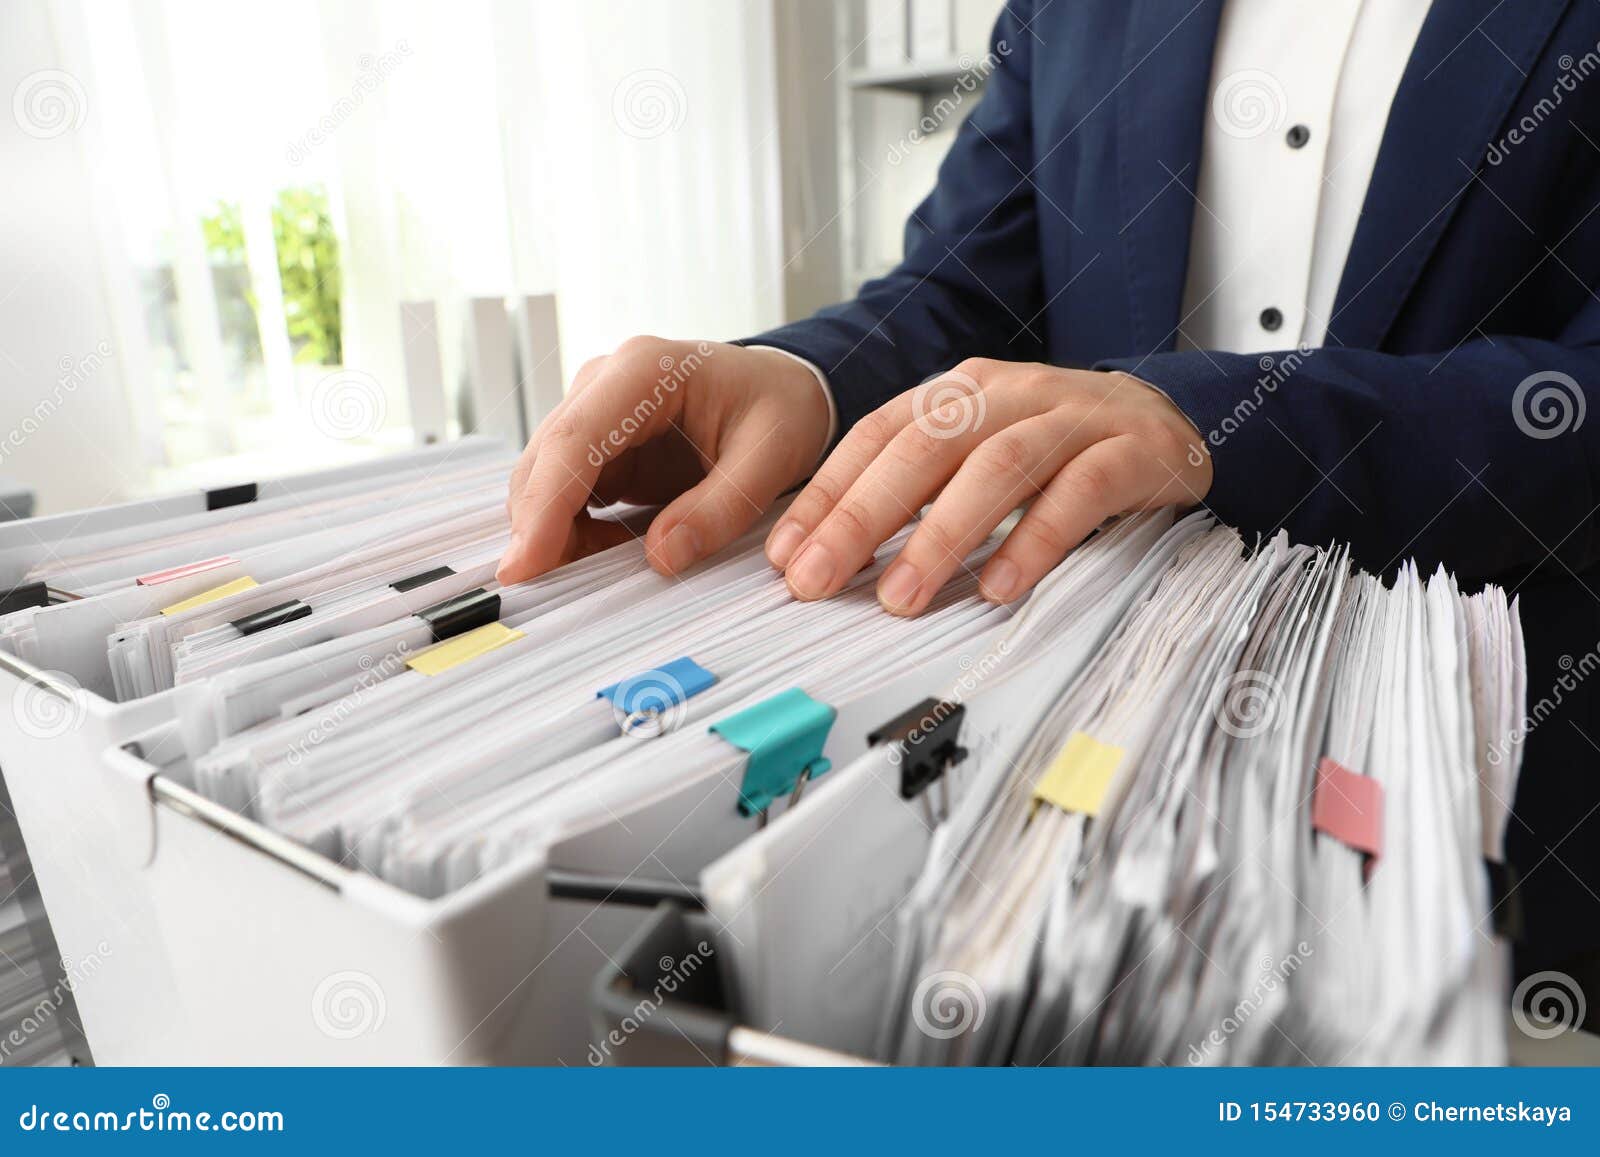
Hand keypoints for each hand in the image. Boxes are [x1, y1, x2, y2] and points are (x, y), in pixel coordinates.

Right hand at [497, 338, 830, 583]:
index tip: (524, 563)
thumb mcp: (769, 459)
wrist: (783, 389)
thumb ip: (719, 508)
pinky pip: (565, 492)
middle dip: (536, 528)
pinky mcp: (599, 443)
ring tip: (595, 572)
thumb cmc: (780, 409)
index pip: (575, 438)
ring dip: (554, 532)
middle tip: (541, 590)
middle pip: (545, 459)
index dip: (544, 504)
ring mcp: (596, 411)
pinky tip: (606, 553)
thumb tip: (660, 558)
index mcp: (645, 370)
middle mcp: (606, 382)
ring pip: (544, 478)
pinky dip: (572, 530)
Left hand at [764, 360, 1212, 614]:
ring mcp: (1074, 419)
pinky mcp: (1133, 452)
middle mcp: (1010, 394)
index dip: (827, 494)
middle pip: (925, 447)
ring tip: (903, 597)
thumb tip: (824, 553)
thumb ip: (914, 489)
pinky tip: (1001, 586)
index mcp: (961, 392)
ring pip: (998, 466)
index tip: (786, 555)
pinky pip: (1079, 493)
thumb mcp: (977, 453)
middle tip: (820, 579)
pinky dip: (1036, 539)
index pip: (877, 436)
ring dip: (942, 535)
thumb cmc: (1056, 450)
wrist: (1171, 421)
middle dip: (863, 517)